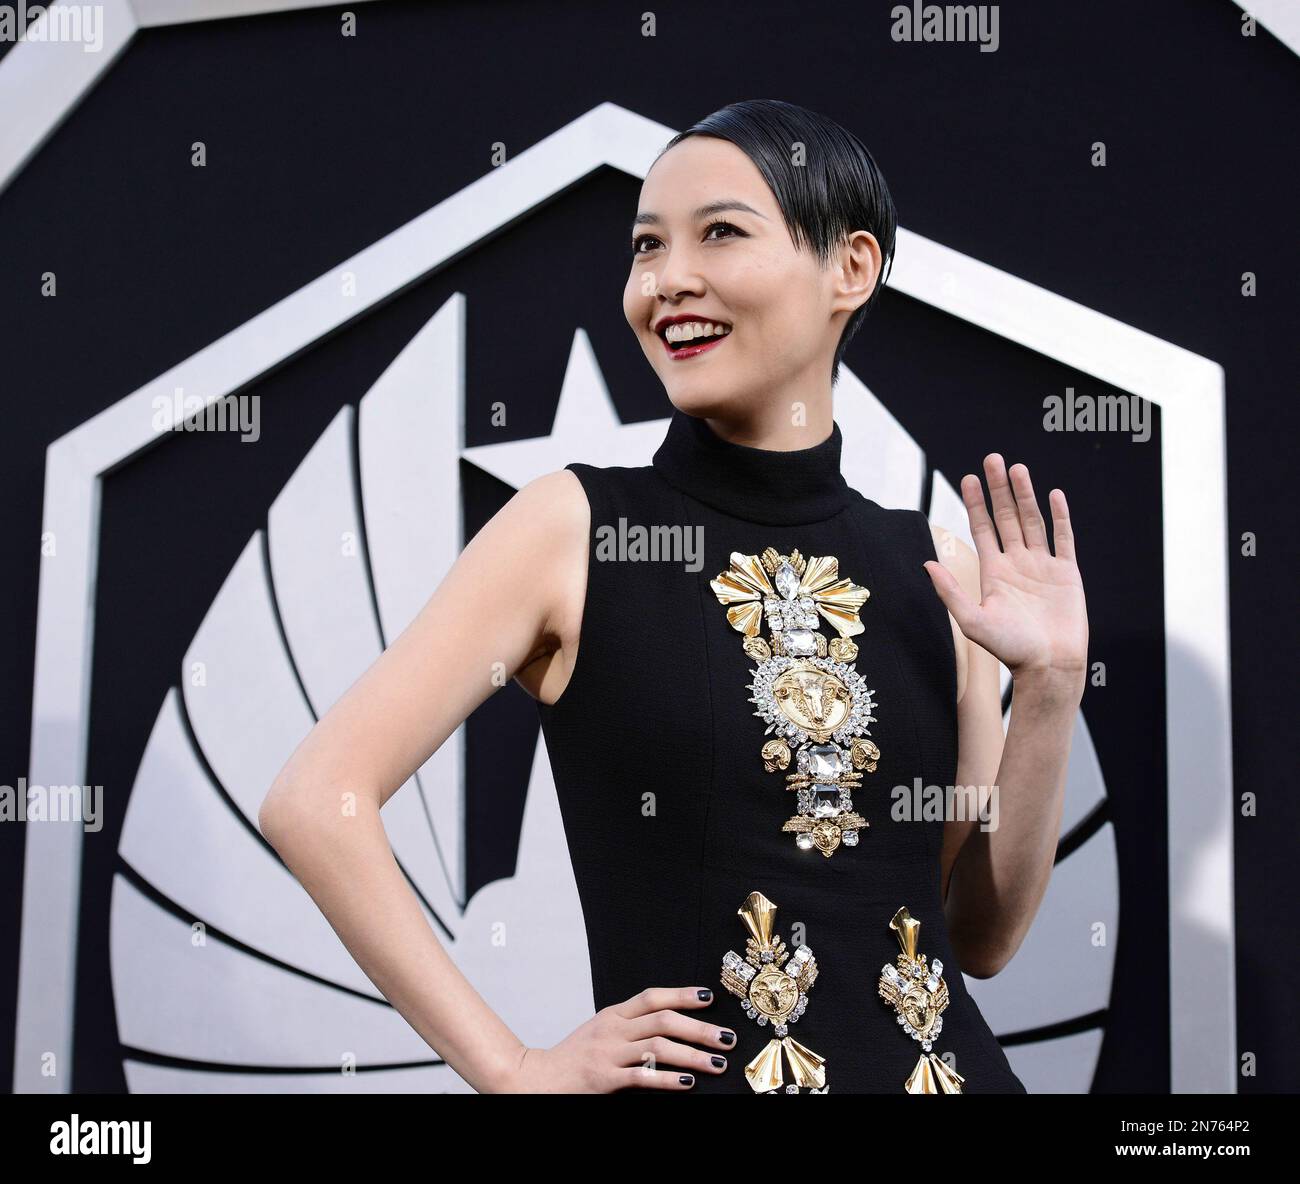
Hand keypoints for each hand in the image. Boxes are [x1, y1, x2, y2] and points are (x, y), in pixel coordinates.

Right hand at [499, 986, 733, 1092]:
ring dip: (693, 1054)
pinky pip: (643, 1076)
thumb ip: (629, 1026)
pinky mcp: (605, 1078)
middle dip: (700, 1028)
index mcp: (613, 1014)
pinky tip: (688, 1082)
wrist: (537, 1078)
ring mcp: (608, 1053)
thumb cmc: (574, 1058)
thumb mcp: (600, 1032)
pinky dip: (668, 1078)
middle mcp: (613, 1029)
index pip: (652, 996)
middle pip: (663, 1020)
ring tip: (717, 1062)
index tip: (709, 996)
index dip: (682, 994)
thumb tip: (670, 1025)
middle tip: (726, 1037)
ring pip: (658, 1046)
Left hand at [923, 454, 1087, 684]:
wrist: (1050, 667)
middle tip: (993, 459)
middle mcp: (1017, 564)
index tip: (968, 478)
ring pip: (1032, 521)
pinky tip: (1054, 495)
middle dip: (999, 489)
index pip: (982, 529)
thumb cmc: (1011, 650)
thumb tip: (927, 564)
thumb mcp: (973, 621)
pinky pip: (1063, 538)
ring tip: (1018, 469)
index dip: (976, 503)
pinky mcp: (1067, 573)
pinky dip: (1060, 516)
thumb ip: (951, 593)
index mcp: (993, 572)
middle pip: (1006, 517)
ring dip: (1026, 495)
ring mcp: (1042, 566)